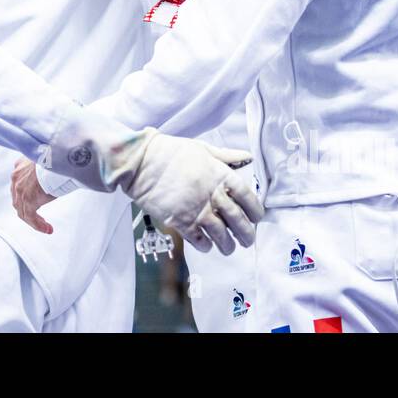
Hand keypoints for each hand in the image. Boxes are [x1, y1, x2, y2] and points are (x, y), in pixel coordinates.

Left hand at [11, 158, 55, 233]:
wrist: (57, 156)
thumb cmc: (57, 156)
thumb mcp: (47, 161)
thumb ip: (44, 169)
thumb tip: (54, 175)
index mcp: (20, 166)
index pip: (18, 185)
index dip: (25, 196)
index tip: (37, 201)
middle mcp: (16, 177)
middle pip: (18, 199)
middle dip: (28, 210)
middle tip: (39, 217)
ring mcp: (20, 189)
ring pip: (22, 210)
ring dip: (34, 220)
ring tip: (45, 227)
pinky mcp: (27, 199)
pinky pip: (30, 217)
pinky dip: (38, 225)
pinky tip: (47, 229)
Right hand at [108, 129, 262, 253]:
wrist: (141, 161)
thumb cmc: (171, 152)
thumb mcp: (203, 149)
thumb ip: (227, 156)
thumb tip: (247, 157)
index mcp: (220, 175)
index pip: (247, 198)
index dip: (255, 211)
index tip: (256, 218)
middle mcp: (212, 194)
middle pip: (237, 220)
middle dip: (246, 234)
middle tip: (248, 240)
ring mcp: (196, 209)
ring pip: (220, 234)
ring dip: (227, 244)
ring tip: (228, 248)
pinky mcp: (179, 220)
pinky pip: (198, 239)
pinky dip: (205, 245)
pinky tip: (207, 246)